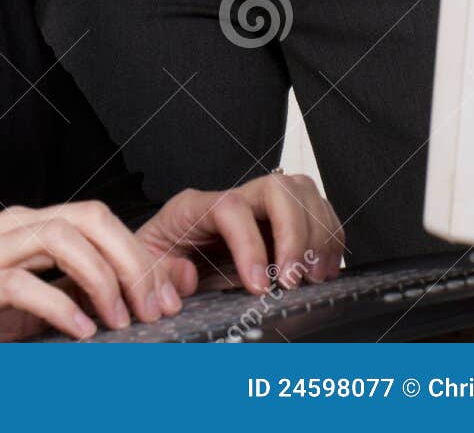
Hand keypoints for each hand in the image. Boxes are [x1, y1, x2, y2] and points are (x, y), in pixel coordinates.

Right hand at [0, 200, 183, 342]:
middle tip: (155, 306)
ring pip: (62, 236)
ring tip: (122, 319)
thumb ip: (63, 299)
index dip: (138, 252)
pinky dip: (61, 305)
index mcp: (20, 229)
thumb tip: (125, 306)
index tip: (166, 295)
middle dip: (132, 259)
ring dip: (103, 277)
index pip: (95, 217)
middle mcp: (4, 229)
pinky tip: (81, 331)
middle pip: (88, 216)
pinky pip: (22, 282)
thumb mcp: (16, 311)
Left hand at [136, 171, 343, 296]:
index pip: (231, 207)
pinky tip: (323, 269)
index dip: (250, 245)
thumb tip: (187, 275)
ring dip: (318, 235)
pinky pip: (318, 211)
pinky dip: (329, 239)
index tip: (260, 286)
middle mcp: (232, 199)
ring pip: (303, 192)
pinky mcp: (281, 222)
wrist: (162, 268)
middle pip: (277, 188)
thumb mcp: (144, 272)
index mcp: (194, 208)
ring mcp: (260, 207)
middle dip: (294, 234)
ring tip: (313, 277)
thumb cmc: (156, 268)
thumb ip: (158, 275)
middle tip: (294, 280)